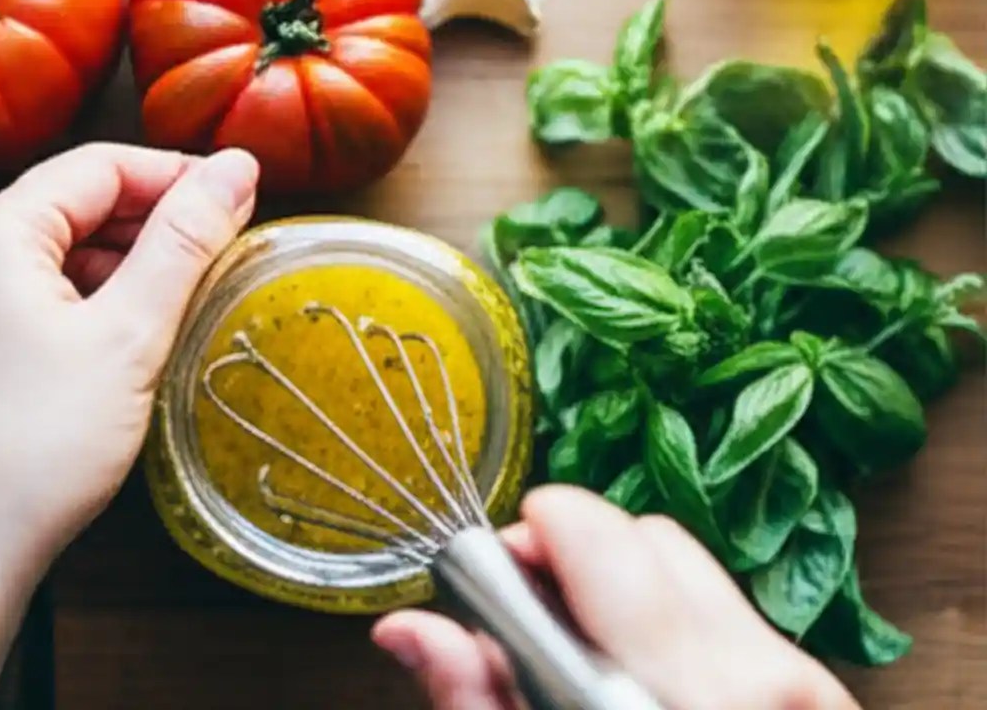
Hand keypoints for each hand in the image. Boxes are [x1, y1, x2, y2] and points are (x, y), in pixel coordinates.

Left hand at [0, 143, 258, 709]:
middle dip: (146, 221)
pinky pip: (15, 299)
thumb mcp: (130, 335)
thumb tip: (234, 168)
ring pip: (41, 256)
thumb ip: (185, 241)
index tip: (236, 197)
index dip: (175, 175)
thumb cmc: (37, 453)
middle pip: (64, 206)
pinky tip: (115, 336)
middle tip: (216, 249)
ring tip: (175, 296)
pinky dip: (72, 302)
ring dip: (111, 264)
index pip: (96, 167)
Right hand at [373, 486, 859, 709]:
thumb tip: (412, 630)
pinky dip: (668, 627)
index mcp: (682, 698)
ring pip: (692, 570)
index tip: (496, 564)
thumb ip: (473, 701)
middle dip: (575, 557)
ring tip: (582, 659)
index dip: (535, 537)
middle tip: (527, 614)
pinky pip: (728, 617)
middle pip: (649, 539)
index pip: (604, 546)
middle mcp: (760, 679)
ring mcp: (803, 686)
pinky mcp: (818, 697)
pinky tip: (636, 685)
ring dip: (622, 590)